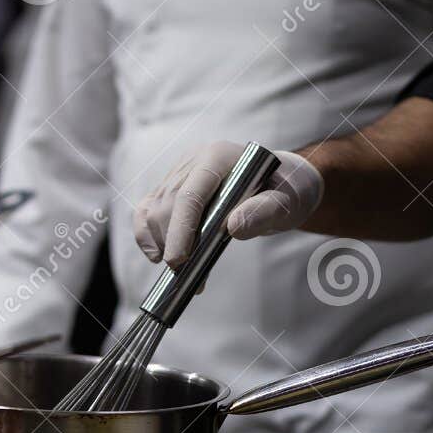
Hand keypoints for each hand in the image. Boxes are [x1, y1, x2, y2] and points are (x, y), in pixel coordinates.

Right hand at [132, 141, 323, 266]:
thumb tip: (234, 226)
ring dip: (162, 244)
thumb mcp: (286, 203)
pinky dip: (145, 234)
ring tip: (184, 271)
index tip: (177, 261)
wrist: (280, 184)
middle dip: (172, 242)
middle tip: (187, 275)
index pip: (190, 194)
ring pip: (154, 210)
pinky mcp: (170, 187)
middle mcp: (194, 160)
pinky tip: (156, 256)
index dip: (181, 229)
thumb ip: (264, 211)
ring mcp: (179, 173)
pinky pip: (146, 210)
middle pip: (168, 205)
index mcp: (219, 157)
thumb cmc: (286, 192)